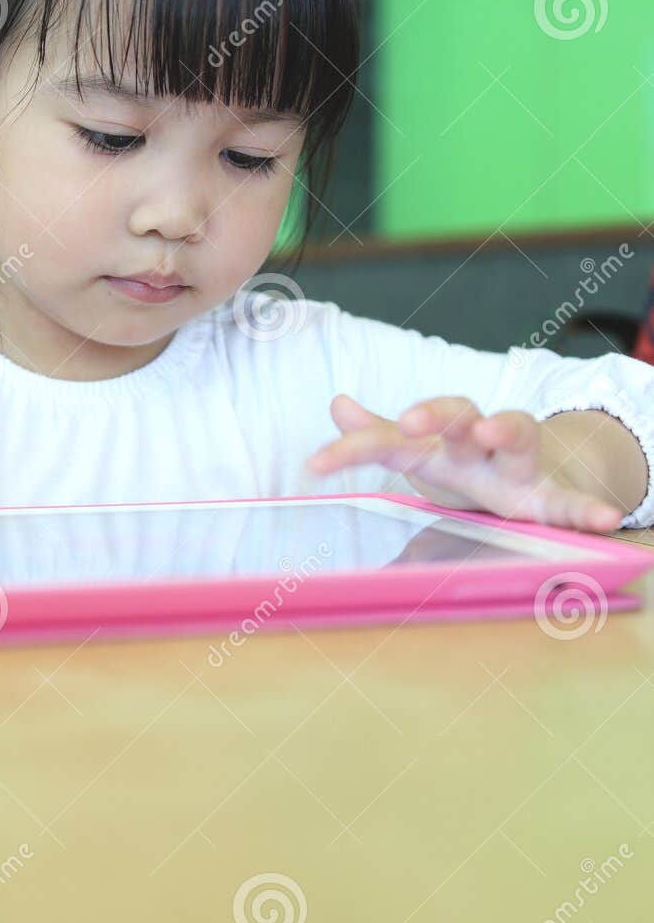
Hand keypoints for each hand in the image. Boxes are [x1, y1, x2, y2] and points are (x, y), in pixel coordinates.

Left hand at [306, 393, 625, 533]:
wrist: (540, 471)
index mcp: (440, 441)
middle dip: (437, 413)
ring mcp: (519, 466)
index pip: (394, 435)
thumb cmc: (471, 462)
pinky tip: (606, 519)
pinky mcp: (553, 495)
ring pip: (518, 435)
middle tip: (411, 421)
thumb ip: (378, 435)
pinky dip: (589, 508)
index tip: (317, 464)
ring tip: (494, 430)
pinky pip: (573, 500)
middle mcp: (479, 444)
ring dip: (506, 428)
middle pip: (459, 415)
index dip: (355, 446)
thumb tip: (337, 403)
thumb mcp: (423, 452)